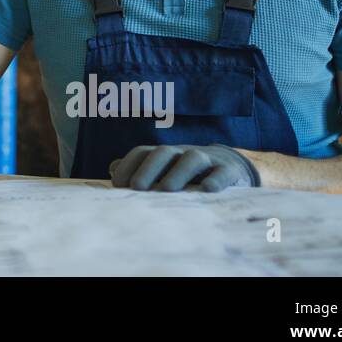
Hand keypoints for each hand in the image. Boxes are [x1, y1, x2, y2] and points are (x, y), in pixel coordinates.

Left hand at [110, 144, 260, 191]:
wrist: (230, 165)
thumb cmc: (187, 172)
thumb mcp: (164, 169)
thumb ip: (139, 169)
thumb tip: (111, 168)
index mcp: (164, 154)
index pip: (142, 152)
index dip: (129, 165)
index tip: (117, 184)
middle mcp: (182, 152)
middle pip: (163, 152)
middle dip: (148, 169)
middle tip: (137, 187)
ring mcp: (206, 159)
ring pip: (192, 158)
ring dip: (178, 172)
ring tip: (167, 189)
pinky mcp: (228, 170)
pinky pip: (223, 172)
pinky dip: (216, 179)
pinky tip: (208, 189)